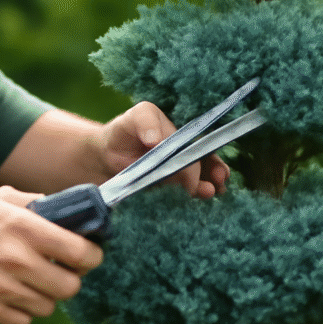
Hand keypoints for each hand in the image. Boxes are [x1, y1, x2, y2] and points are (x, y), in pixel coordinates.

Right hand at [0, 187, 102, 323]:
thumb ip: (34, 203)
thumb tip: (66, 209)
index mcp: (24, 228)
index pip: (81, 252)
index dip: (92, 255)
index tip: (88, 254)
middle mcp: (17, 260)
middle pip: (70, 286)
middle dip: (70, 279)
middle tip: (60, 270)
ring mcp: (2, 289)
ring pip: (49, 306)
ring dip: (45, 296)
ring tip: (31, 281)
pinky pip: (24, 322)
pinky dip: (22, 312)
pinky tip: (11, 295)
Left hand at [99, 101, 229, 198]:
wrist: (103, 156)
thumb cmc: (124, 131)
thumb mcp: (136, 116)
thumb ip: (146, 121)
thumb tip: (156, 140)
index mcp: (182, 140)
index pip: (203, 151)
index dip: (214, 162)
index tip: (219, 172)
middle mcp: (182, 159)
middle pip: (205, 170)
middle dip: (214, 178)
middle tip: (216, 186)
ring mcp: (173, 179)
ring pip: (195, 186)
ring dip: (205, 191)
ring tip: (207, 194)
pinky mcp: (162, 194)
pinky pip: (176, 200)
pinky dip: (185, 204)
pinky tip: (187, 207)